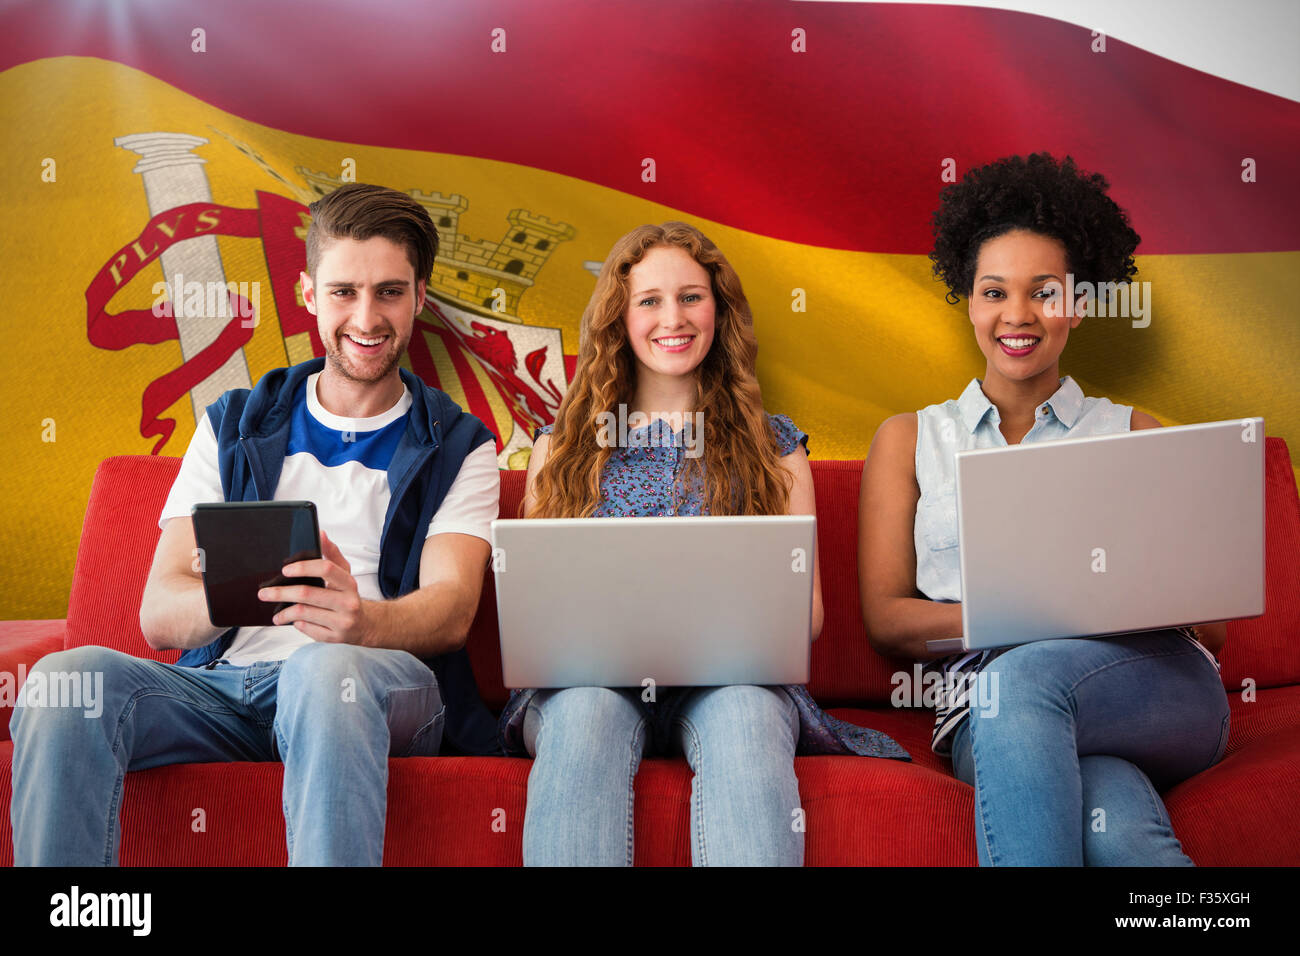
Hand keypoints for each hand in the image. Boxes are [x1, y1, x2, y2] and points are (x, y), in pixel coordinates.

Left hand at [257, 530, 369, 644]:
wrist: (363, 625)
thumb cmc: (347, 595)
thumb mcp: (344, 573)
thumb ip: (331, 553)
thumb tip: (321, 533)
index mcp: (348, 583)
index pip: (326, 569)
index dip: (304, 567)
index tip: (285, 570)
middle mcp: (348, 602)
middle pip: (308, 594)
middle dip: (281, 592)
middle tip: (264, 593)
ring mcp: (341, 621)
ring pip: (304, 613)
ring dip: (284, 613)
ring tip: (275, 614)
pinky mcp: (334, 637)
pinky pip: (307, 629)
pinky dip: (297, 624)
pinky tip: (293, 621)